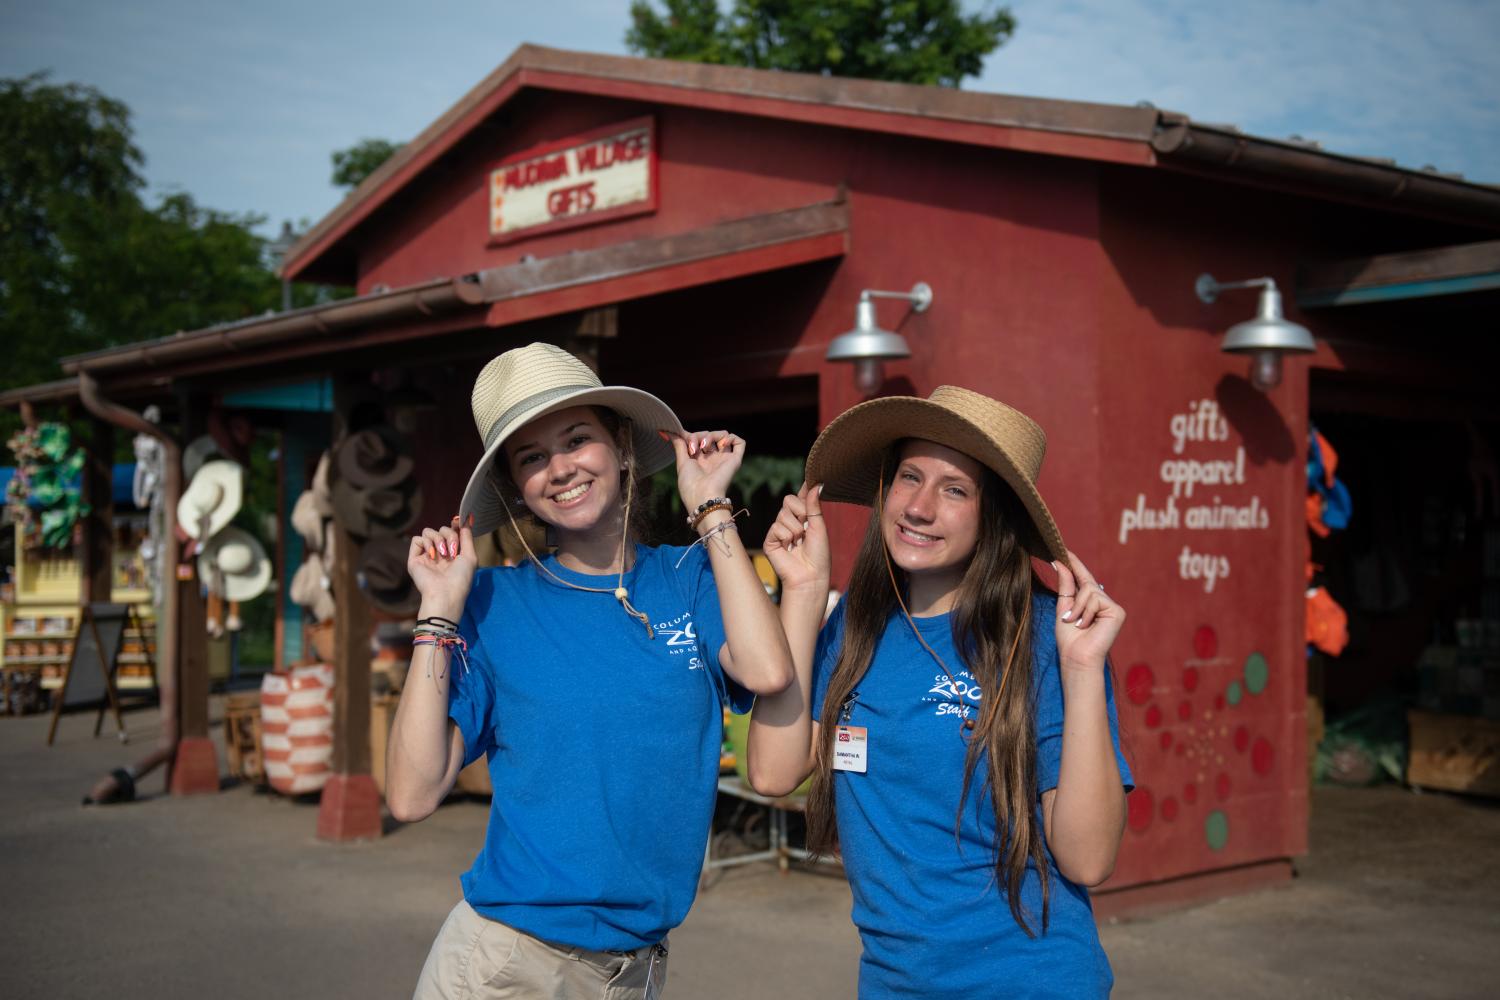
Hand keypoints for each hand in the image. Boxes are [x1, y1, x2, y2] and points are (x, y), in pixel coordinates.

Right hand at [406, 515, 476, 618]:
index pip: (451, 532)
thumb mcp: (470, 556)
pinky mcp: (414, 559)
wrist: (446, 593)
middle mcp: (439, 554)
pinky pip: (417, 539)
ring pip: (428, 531)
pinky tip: (432, 556)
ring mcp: (426, 556)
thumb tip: (466, 520)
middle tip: (453, 551)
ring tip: (443, 554)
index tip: (457, 521)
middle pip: (441, 529)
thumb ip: (467, 537)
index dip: (454, 525)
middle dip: (450, 536)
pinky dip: (426, 543)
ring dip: (438, 539)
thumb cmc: (461, 578)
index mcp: (453, 554)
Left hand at [667, 430, 744, 511]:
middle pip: (709, 435)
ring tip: (704, 447)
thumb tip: (670, 431)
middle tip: (692, 448)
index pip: (699, 439)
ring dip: (711, 436)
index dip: (692, 436)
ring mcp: (724, 459)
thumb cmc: (690, 484)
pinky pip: (739, 443)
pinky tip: (721, 445)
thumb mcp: (682, 462)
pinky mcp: (735, 460)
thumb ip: (679, 445)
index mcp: (700, 460)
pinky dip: (731, 438)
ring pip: (723, 435)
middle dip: (698, 436)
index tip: (682, 437)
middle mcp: (713, 459)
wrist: (703, 496)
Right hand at [762, 482, 829, 593]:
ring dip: (795, 529)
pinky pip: (776, 527)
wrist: (810, 576)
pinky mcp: (770, 540)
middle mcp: (791, 521)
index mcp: (804, 517)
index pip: (801, 497)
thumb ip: (814, 505)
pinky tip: (789, 547)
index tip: (812, 477)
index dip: (804, 488)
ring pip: (782, 514)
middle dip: (799, 511)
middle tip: (805, 528)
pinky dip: (785, 536)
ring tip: (798, 542)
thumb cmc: (819, 555)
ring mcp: (779, 530)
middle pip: (788, 500)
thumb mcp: (819, 527)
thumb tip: (817, 484)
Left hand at [1054, 550, 1124, 671]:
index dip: (1075, 563)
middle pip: (1086, 583)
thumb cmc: (1069, 638)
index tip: (1063, 549)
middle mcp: (1103, 601)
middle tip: (1067, 619)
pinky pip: (1096, 598)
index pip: (1083, 577)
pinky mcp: (1117, 611)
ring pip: (1089, 590)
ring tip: (1077, 625)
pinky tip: (1087, 626)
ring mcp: (1111, 606)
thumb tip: (1059, 562)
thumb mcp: (1063, 607)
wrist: (1076, 656)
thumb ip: (1065, 585)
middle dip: (1074, 599)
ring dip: (1078, 609)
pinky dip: (1086, 612)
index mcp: (1090, 601)